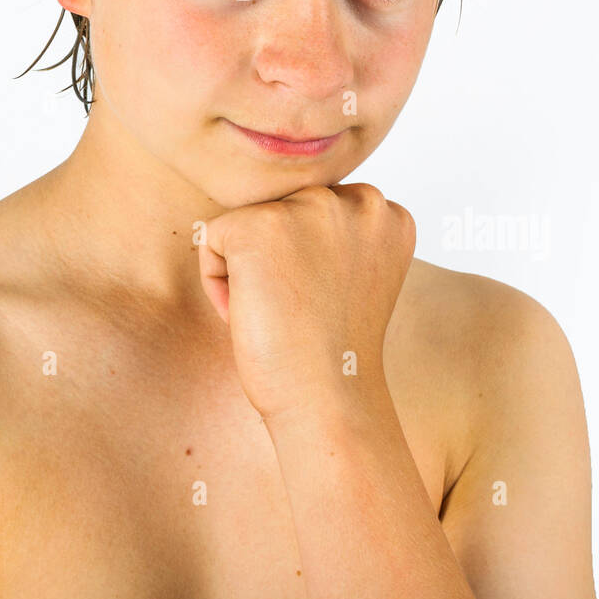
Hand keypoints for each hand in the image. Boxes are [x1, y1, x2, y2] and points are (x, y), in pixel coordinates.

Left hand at [196, 183, 415, 425]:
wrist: (327, 398)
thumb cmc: (333, 353)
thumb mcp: (353, 276)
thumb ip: (336, 234)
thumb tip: (283, 213)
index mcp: (386, 214)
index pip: (315, 212)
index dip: (307, 263)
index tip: (322, 304)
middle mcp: (356, 199)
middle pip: (282, 211)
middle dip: (278, 260)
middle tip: (300, 311)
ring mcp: (309, 207)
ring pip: (248, 223)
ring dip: (249, 268)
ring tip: (279, 311)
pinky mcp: (259, 224)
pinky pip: (211, 238)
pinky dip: (217, 281)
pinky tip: (252, 312)